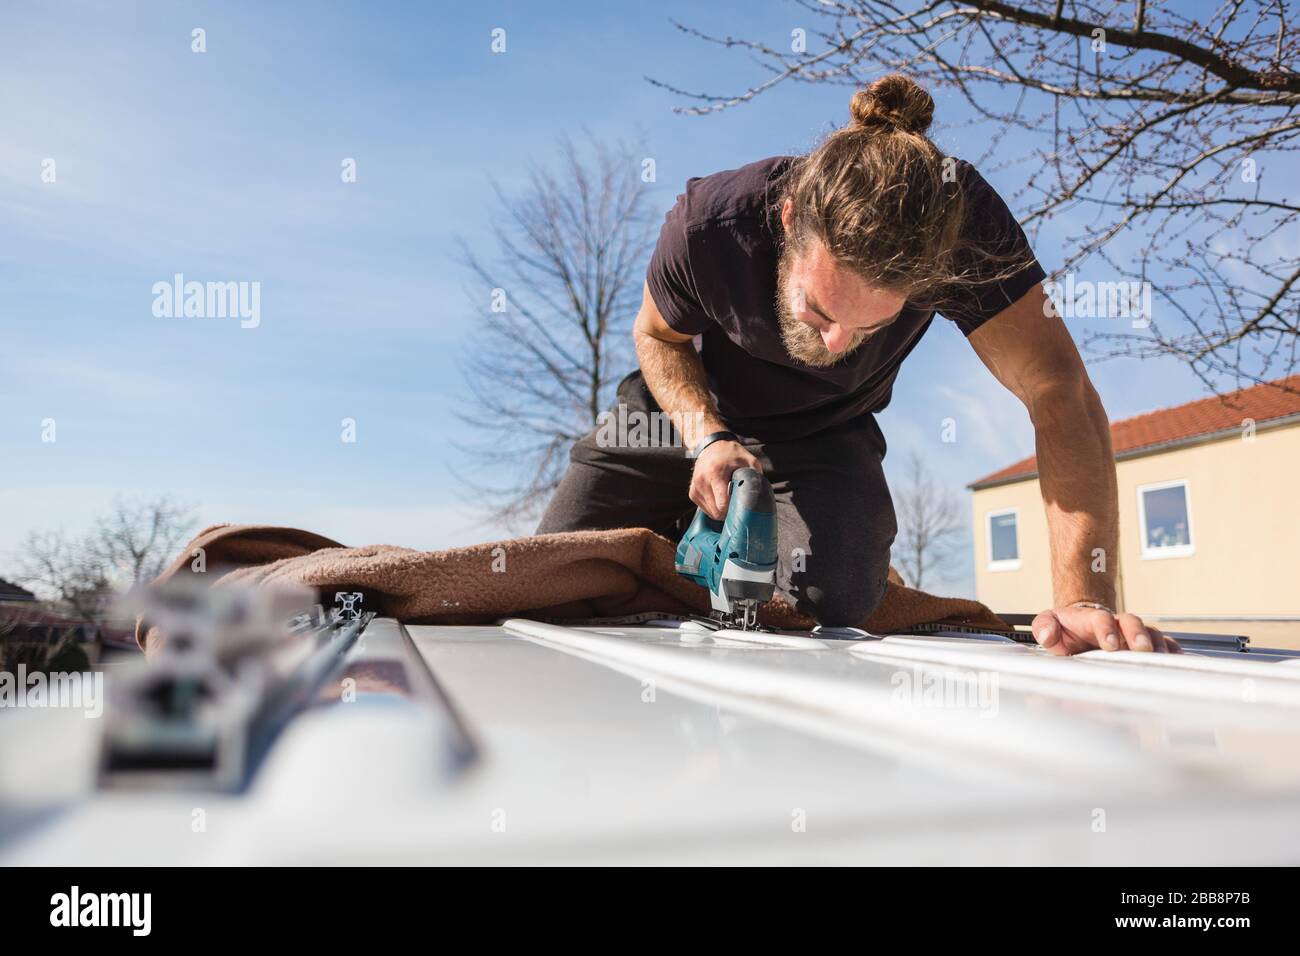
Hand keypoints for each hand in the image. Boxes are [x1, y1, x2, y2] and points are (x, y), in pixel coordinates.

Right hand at [691, 440, 761, 519]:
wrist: (712, 446)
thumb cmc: (732, 454)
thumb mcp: (748, 461)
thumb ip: (755, 477)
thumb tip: (761, 497)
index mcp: (715, 473)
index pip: (722, 504)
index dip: (733, 510)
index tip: (741, 508)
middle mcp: (702, 481)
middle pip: (716, 512)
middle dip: (728, 512)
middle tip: (737, 505)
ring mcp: (695, 488)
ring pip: (711, 513)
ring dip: (721, 510)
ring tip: (728, 499)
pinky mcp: (692, 492)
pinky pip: (705, 509)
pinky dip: (714, 507)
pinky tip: (720, 498)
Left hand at [1031, 605, 1180, 655]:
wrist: (1079, 628)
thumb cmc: (1066, 630)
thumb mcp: (1049, 626)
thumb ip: (1044, 627)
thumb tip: (1046, 633)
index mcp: (1092, 619)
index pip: (1101, 620)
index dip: (1106, 630)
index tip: (1110, 645)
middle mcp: (1116, 624)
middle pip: (1132, 622)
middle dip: (1138, 634)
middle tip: (1142, 649)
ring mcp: (1132, 633)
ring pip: (1150, 633)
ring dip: (1157, 644)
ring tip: (1162, 658)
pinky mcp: (1144, 643)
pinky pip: (1162, 643)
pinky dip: (1171, 649)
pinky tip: (1178, 659)